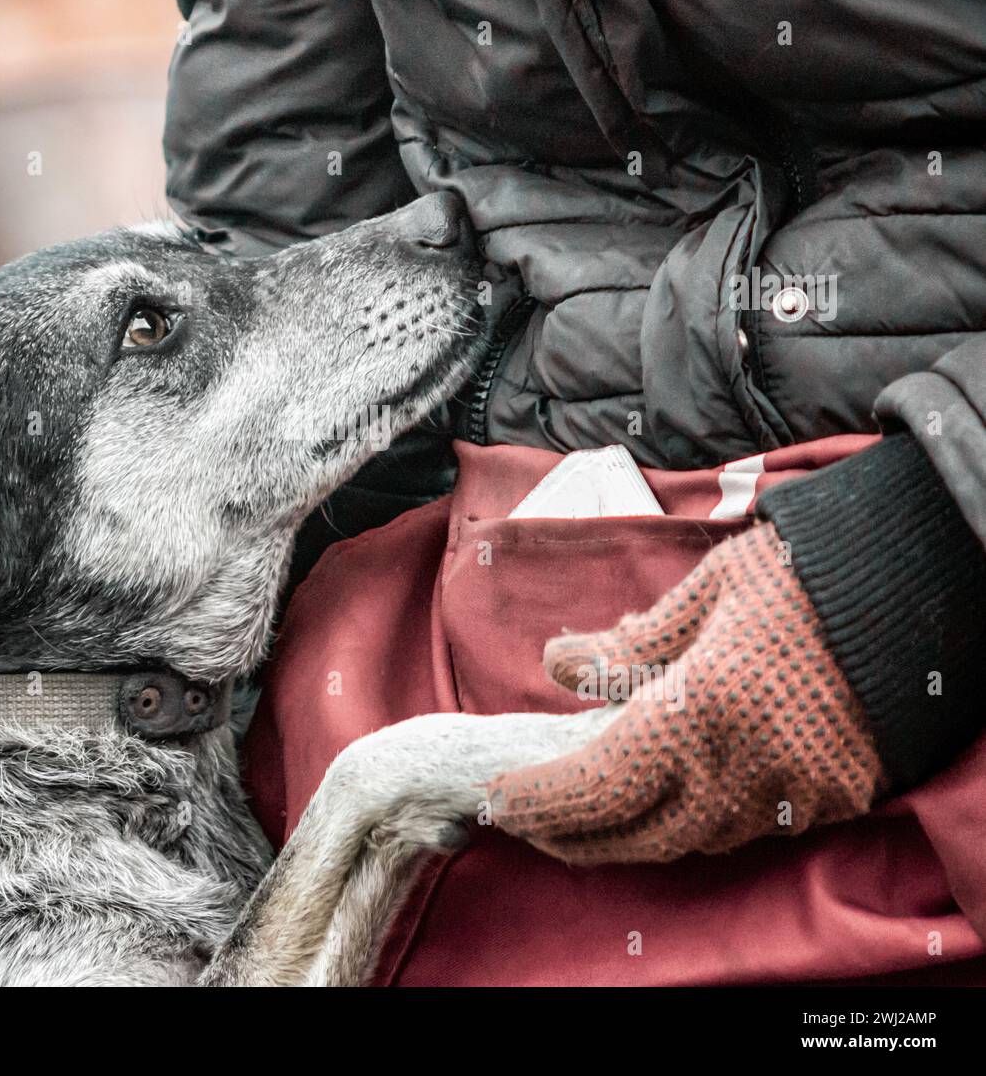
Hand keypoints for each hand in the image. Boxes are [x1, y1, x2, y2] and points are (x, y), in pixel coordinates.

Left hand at [487, 524, 884, 862]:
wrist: (922, 587)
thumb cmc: (802, 575)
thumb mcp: (704, 593)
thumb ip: (628, 646)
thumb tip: (559, 665)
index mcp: (700, 715)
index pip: (595, 786)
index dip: (539, 800)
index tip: (495, 798)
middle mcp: (743, 774)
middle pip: (635, 836)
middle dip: (571, 835)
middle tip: (527, 817)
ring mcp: (792, 797)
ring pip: (688, 842)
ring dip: (628, 834)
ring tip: (583, 811)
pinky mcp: (830, 800)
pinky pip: (741, 830)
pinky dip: (690, 822)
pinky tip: (664, 796)